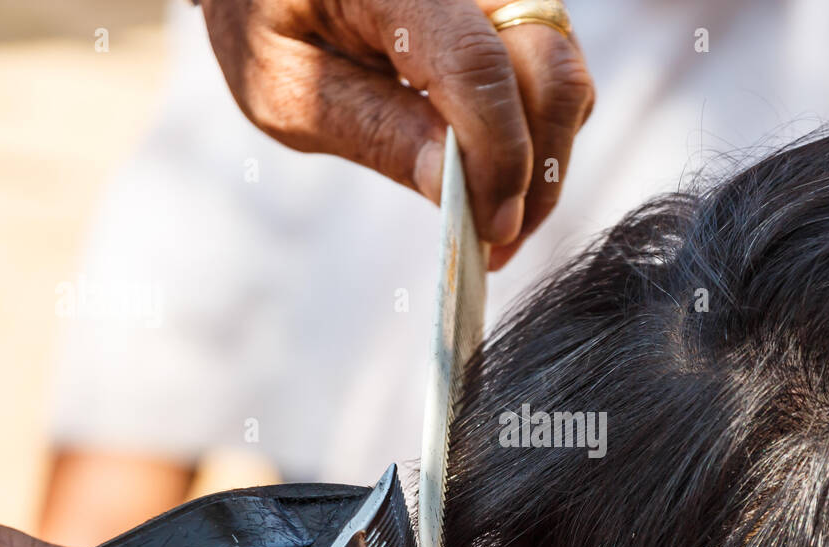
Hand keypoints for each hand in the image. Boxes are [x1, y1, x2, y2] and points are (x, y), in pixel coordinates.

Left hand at [200, 0, 594, 268]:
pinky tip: (496, 172)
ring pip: (566, 72)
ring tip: (496, 216)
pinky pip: (555, 70)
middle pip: (550, 65)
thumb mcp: (286, 85)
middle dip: (537, 169)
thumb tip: (455, 193)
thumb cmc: (262, 15)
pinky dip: (537, 132)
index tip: (492, 231)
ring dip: (544, 158)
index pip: (476, 64)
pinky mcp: (512, 4)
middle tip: (499, 241)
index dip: (498, 156)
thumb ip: (373, 131)